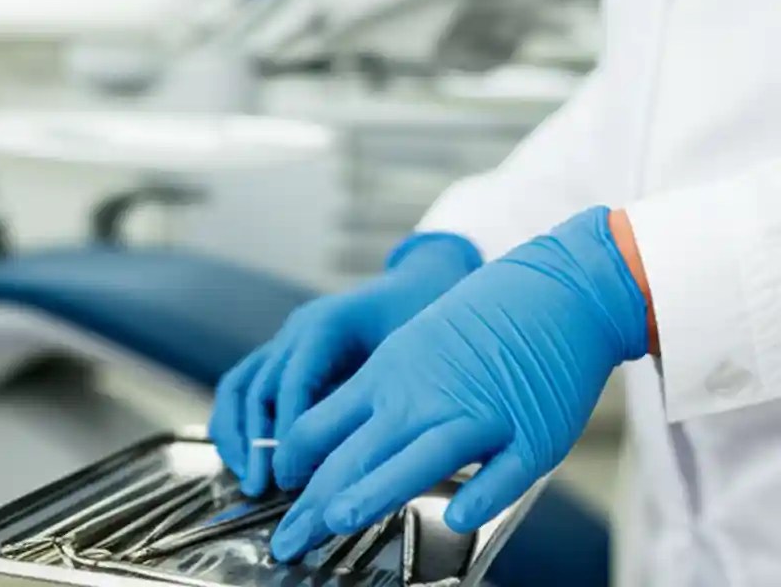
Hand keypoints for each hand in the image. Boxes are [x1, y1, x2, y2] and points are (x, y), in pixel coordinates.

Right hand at [208, 233, 481, 495]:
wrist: (420, 285)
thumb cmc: (422, 317)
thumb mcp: (412, 353)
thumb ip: (379, 394)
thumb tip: (352, 452)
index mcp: (326, 324)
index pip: (293, 382)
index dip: (287, 431)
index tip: (288, 475)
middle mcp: (296, 330)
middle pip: (256, 387)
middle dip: (254, 441)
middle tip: (260, 486)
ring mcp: (285, 341)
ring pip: (238, 386)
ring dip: (236, 435)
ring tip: (246, 479)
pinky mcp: (282, 356)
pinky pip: (244, 387)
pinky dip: (238, 424)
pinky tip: (246, 460)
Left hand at [269, 207, 648, 560]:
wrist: (554, 289)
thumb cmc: (476, 324)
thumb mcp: (407, 348)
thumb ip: (372, 397)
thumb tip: (328, 441)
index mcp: (387, 377)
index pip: (320, 426)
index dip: (292, 462)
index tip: (279, 487)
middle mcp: (423, 398)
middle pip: (356, 453)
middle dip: (314, 502)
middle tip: (286, 542)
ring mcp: (479, 415)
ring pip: (419, 457)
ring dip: (377, 489)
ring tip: (339, 520)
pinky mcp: (532, 434)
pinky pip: (504, 472)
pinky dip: (482, 494)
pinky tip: (460, 517)